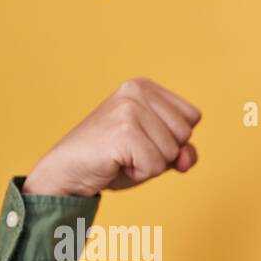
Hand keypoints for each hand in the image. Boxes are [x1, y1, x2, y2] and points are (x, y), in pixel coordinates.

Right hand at [22, 78, 201, 195]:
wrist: (68, 170)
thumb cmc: (112, 160)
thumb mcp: (155, 152)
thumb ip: (182, 151)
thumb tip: (186, 159)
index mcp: (145, 87)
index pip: (192, 117)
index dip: (174, 138)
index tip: (142, 139)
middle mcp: (137, 91)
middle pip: (185, 134)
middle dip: (163, 153)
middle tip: (130, 150)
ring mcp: (129, 109)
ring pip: (172, 152)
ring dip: (150, 165)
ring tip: (122, 156)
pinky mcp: (123, 131)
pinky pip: (155, 166)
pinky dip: (139, 174)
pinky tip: (117, 163)